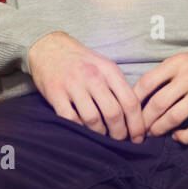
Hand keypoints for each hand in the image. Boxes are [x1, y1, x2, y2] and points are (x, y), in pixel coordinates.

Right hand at [27, 31, 146, 142]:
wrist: (49, 47)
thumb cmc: (81, 61)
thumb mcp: (104, 66)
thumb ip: (118, 87)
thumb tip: (135, 116)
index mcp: (109, 70)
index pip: (130, 101)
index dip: (137, 124)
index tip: (138, 138)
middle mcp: (93, 76)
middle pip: (113, 113)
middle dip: (120, 133)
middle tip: (120, 141)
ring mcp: (73, 84)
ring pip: (93, 119)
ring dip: (100, 134)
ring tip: (102, 137)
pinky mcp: (56, 93)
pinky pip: (70, 119)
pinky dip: (79, 128)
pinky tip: (83, 130)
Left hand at [131, 39, 187, 144]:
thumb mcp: (186, 59)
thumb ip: (166, 74)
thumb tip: (140, 95)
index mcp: (179, 62)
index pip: (147, 82)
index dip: (134, 102)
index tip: (128, 113)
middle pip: (158, 103)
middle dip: (144, 121)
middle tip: (139, 130)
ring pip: (175, 116)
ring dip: (161, 129)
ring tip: (155, 134)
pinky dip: (185, 137)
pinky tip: (179, 137)